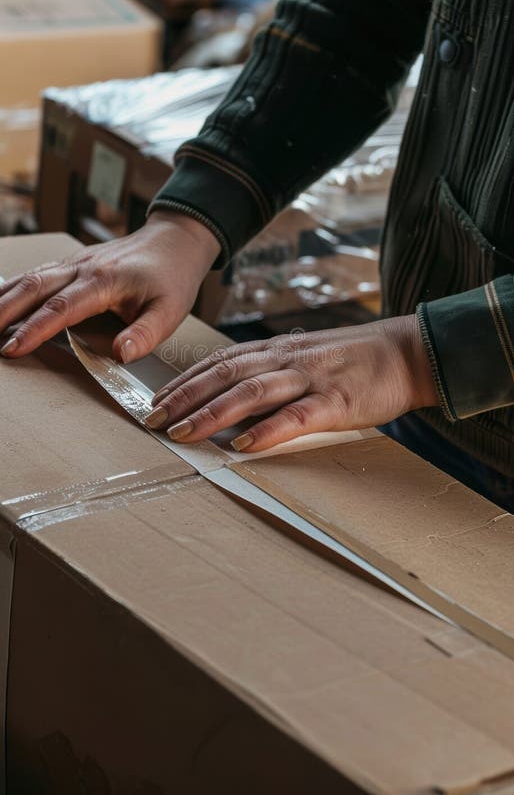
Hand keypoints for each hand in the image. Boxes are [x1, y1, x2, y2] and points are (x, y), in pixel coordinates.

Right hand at [0, 211, 219, 360]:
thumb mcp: (169, 311)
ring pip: (29, 278)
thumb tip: (120, 356)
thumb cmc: (172, 277)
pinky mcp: (71, 263)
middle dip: (3, 313)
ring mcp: (74, 262)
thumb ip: (145, 335)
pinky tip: (0, 301)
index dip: (35, 329)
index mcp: (104, 281)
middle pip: (33, 288)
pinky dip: (12, 288)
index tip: (13, 349)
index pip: (62, 308)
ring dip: (2, 299)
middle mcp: (83, 267)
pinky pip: (35, 274)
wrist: (175, 241)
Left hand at [145, 316, 437, 451]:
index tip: (156, 399)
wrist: (406, 352)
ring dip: (211, 412)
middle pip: (225, 374)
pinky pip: (296, 415)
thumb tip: (235, 399)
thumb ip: (273, 373)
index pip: (219, 361)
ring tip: (182, 433)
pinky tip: (242, 445)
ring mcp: (310, 378)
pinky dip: (266, 430)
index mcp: (277, 350)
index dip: (184, 380)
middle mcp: (286, 359)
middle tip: (153, 420)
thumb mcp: (305, 358)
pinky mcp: (335, 400)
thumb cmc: (354, 360)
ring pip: (251, 392)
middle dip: (185, 396)